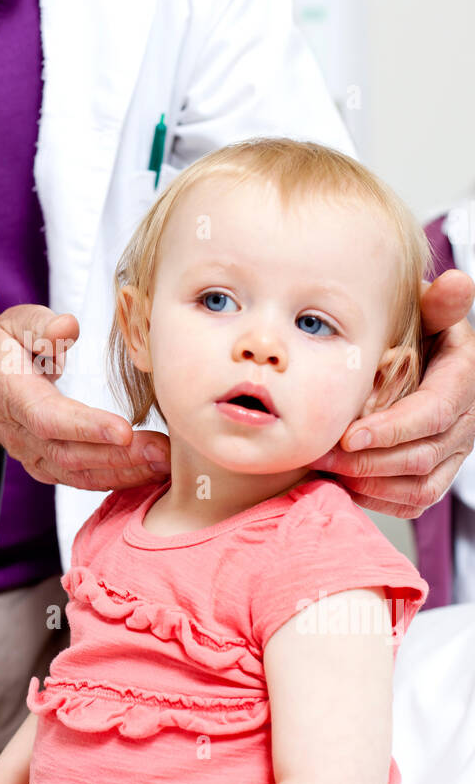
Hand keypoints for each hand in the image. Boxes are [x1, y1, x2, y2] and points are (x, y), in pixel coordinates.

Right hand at [0, 304, 170, 490]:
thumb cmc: (7, 350)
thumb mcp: (15, 324)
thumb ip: (40, 325)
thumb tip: (68, 327)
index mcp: (12, 396)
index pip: (48, 418)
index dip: (85, 427)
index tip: (124, 430)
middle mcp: (21, 435)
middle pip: (71, 455)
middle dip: (119, 457)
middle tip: (163, 451)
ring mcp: (35, 457)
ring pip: (80, 475)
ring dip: (125, 473)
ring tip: (166, 464)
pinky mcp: (51, 468)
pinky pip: (85, 481)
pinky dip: (119, 481)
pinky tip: (151, 472)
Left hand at [312, 270, 474, 517]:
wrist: (430, 360)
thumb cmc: (424, 333)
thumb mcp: (434, 313)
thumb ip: (440, 304)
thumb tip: (456, 282)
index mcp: (463, 382)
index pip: (433, 414)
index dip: (393, 428)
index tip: (350, 434)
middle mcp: (464, 423)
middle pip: (421, 457)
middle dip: (368, 460)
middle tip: (322, 455)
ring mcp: (453, 454)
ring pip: (418, 487)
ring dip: (369, 483)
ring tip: (326, 470)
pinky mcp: (437, 474)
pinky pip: (413, 502)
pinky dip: (377, 499)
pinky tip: (343, 485)